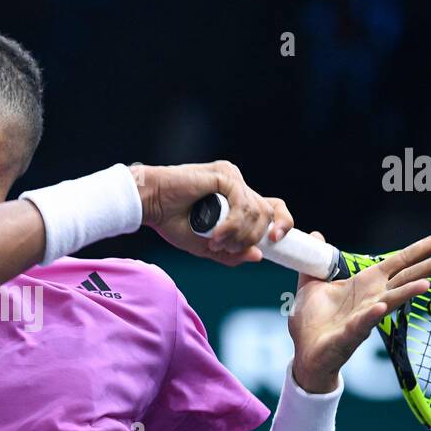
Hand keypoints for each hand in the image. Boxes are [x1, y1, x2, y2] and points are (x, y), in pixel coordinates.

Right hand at [136, 162, 292, 265]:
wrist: (149, 204)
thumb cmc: (171, 221)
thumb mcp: (204, 246)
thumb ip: (230, 253)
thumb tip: (258, 256)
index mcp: (236, 200)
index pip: (272, 208)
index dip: (282, 223)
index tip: (276, 240)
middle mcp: (238, 186)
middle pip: (267, 212)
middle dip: (251, 238)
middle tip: (226, 249)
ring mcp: (232, 177)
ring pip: (256, 211)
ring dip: (239, 234)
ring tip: (216, 242)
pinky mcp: (224, 174)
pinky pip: (241, 203)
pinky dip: (232, 224)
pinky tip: (217, 233)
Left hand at [287, 232, 430, 392]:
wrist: (305, 352)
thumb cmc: (313, 320)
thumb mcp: (312, 283)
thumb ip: (317, 260)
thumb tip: (317, 236)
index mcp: (366, 283)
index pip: (399, 262)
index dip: (421, 250)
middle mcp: (372, 298)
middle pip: (406, 279)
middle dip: (429, 268)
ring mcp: (364, 317)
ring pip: (391, 302)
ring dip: (407, 293)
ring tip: (426, 285)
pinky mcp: (349, 334)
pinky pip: (363, 323)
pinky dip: (372, 315)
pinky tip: (381, 307)